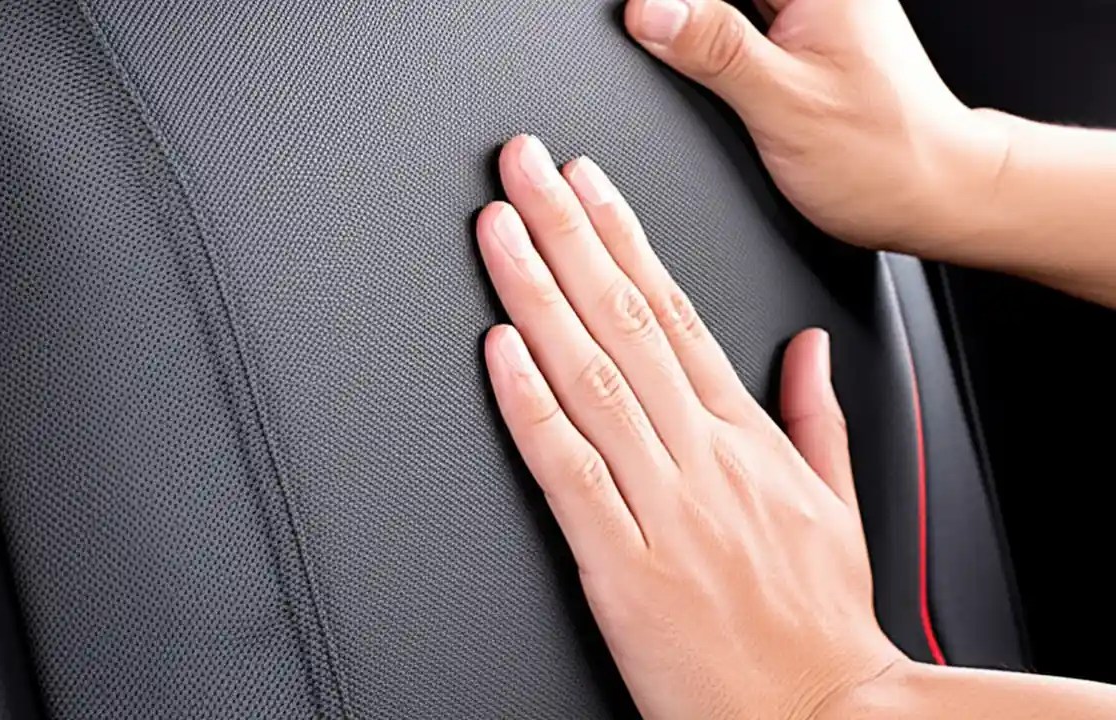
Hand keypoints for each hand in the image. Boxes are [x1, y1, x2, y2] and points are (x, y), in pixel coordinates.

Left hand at [479, 136, 904, 718]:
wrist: (820, 715)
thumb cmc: (818, 619)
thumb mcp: (837, 504)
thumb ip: (814, 416)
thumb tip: (805, 348)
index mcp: (744, 439)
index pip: (673, 310)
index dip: (622, 238)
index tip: (586, 185)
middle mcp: (701, 458)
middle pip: (624, 320)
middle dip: (567, 234)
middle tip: (523, 171)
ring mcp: (661, 507)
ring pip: (591, 377)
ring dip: (538, 295)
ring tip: (499, 231)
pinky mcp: (622, 566)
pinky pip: (569, 470)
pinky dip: (531, 405)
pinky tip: (500, 351)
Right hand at [622, 0, 1008, 253]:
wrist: (934, 194)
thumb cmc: (882, 158)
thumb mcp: (782, 104)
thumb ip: (713, 48)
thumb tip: (649, 9)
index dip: (674, 1)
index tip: (641, 17)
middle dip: (685, 13)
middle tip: (665, 43)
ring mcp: (819, 11)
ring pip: (738, 3)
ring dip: (699, 21)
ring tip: (678, 49)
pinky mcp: (811, 39)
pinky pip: (748, 20)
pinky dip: (717, 37)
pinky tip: (699, 57)